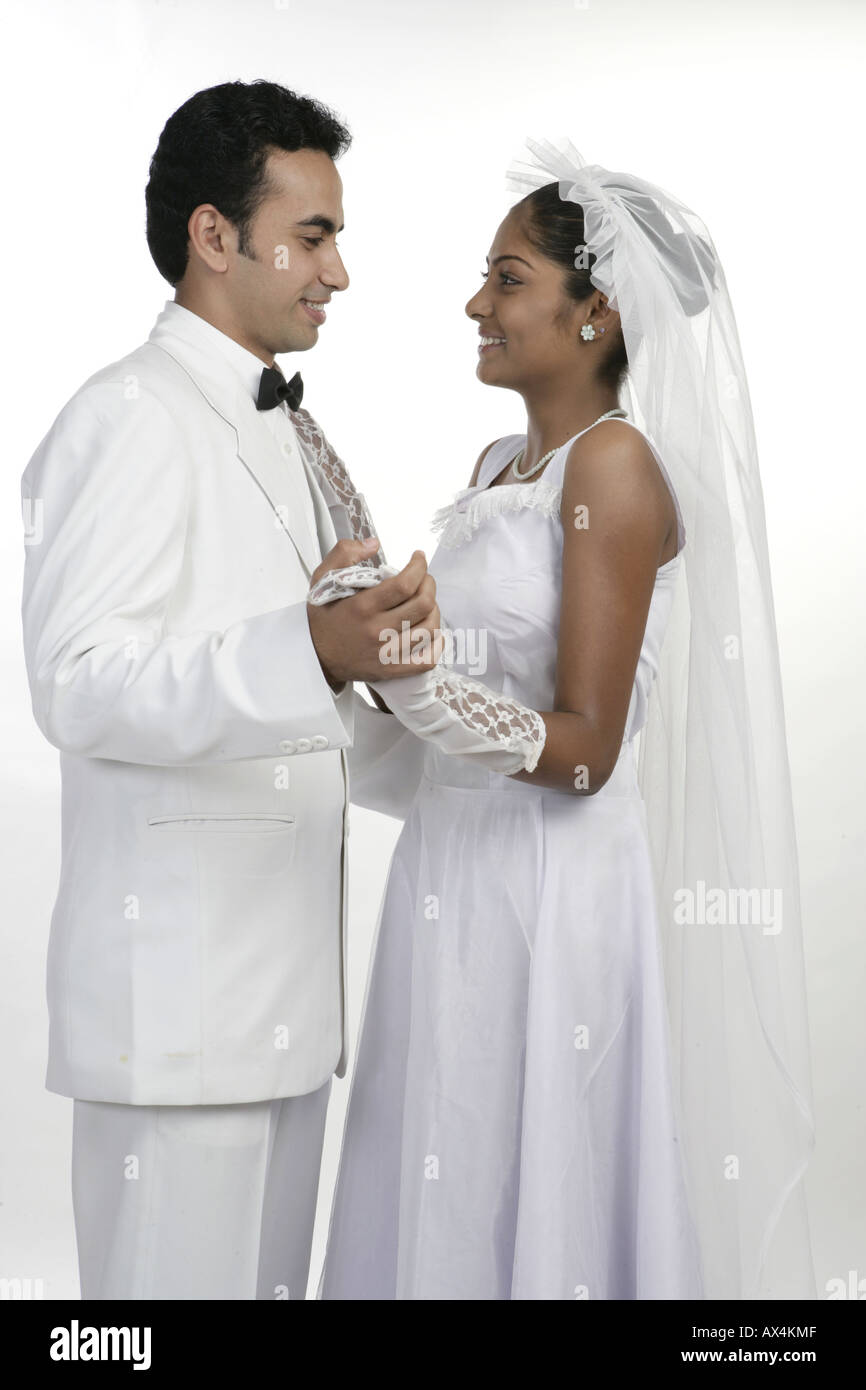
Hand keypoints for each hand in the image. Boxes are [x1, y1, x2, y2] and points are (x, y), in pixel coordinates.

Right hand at [307, 539, 442, 684]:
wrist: (314, 656)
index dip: (419, 567)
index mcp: (362, 606)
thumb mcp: (322, 578)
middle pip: (423, 605)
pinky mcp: (391, 669)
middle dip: (430, 585)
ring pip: (429, 629)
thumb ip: (345, 553)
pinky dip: (437, 644)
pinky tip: (431, 630)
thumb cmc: (322, 617)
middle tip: (424, 578)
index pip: (405, 584)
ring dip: (434, 610)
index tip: (419, 558)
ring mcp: (386, 653)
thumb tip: (374, 543)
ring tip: (426, 602)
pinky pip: (427, 660)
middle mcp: (377, 630)